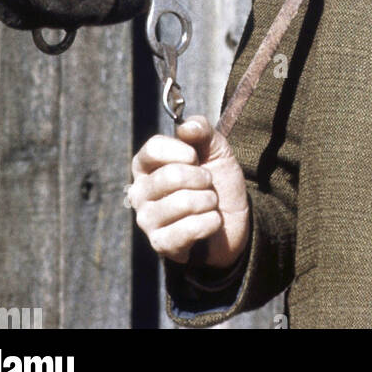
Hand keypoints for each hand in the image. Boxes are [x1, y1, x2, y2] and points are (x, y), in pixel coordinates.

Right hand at [130, 115, 249, 267]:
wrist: (231, 219)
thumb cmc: (216, 180)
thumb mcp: (215, 148)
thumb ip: (201, 130)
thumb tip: (186, 127)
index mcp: (147, 166)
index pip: (152, 149)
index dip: (180, 150)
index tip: (195, 157)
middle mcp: (140, 192)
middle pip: (170, 176)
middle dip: (202, 178)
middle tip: (208, 183)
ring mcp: (147, 220)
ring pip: (182, 202)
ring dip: (208, 200)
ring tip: (210, 202)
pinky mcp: (160, 244)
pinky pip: (188, 230)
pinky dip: (210, 222)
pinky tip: (211, 222)